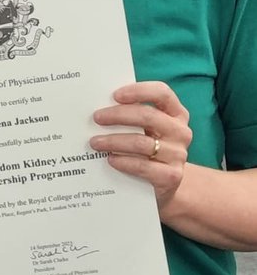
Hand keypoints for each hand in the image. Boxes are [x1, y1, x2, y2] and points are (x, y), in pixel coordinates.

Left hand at [89, 81, 191, 210]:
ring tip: (95, 142)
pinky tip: (110, 159)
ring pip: (141, 143)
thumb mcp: (146, 128)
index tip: (115, 95)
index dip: (139, 91)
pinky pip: (143, 166)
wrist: (165, 182)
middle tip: (96, 118)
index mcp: (176, 113)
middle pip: (148, 116)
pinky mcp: (171, 176)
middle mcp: (180, 131)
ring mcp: (178, 154)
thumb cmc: (148, 147)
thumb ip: (131, 115)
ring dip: (114, 141)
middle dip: (118, 115)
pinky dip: (123, 161)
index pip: (162, 93)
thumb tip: (99, 106)